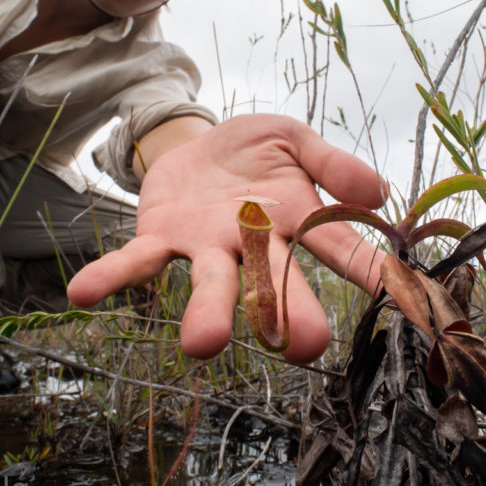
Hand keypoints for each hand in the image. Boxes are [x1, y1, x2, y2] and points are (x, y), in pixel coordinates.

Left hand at [67, 113, 386, 362]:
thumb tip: (380, 191)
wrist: (196, 142)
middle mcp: (253, 246)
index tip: (401, 302)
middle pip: (275, 284)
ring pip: (210, 285)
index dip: (369, 272)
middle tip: (304, 346)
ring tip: (202, 344)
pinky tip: (83, 293)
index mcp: (296, 221)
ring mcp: (206, 248)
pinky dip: (112, 277)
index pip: (340, 249)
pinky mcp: (160, 239)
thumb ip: (332, 163)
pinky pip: (135, 261)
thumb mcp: (294, 139)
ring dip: (205, 314)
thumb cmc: (254, 151)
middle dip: (287, 314)